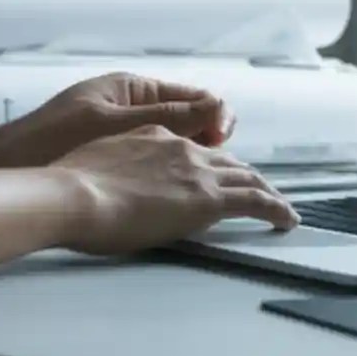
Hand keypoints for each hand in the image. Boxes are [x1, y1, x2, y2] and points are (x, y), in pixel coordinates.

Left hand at [0, 72, 236, 166]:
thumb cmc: (50, 142)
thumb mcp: (116, 125)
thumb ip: (169, 116)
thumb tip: (218, 108)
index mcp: (133, 88)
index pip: (194, 96)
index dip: (216, 117)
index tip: (221, 141)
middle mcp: (131, 105)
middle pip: (189, 118)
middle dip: (206, 139)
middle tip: (212, 166)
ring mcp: (121, 129)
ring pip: (173, 141)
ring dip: (188, 157)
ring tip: (195, 181)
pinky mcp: (110, 154)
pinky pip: (153, 158)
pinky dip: (167, 171)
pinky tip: (168, 189)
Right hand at [53, 124, 299, 255]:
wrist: (72, 195)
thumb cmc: (68, 187)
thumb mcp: (94, 162)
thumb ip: (114, 167)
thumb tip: (113, 181)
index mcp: (153, 136)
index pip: (192, 150)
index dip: (209, 164)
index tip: (215, 177)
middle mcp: (181, 148)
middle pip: (227, 161)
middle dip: (245, 176)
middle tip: (258, 192)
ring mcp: (197, 171)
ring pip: (248, 177)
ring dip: (268, 193)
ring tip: (281, 209)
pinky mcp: (209, 199)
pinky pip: (256, 201)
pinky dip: (277, 209)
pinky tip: (287, 220)